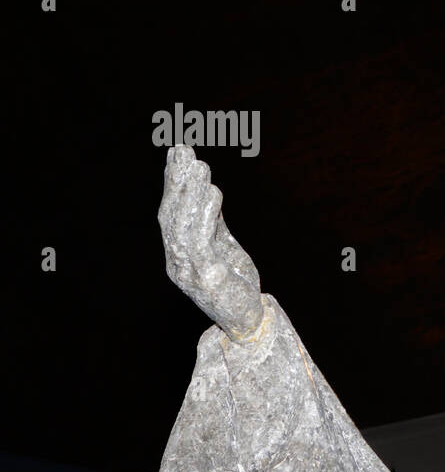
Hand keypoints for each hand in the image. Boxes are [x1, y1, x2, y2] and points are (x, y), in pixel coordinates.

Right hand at [158, 145, 263, 339]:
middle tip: (182, 150)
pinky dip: (205, 215)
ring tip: (200, 166)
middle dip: (176, 181)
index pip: (171, 212)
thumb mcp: (223, 248)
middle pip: (171, 215)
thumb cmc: (234, 284)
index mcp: (179, 254)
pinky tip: (213, 194)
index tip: (176, 152)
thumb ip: (213, 223)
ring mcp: (190, 271)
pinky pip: (202, 242)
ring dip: (190, 193)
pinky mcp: (208, 278)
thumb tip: (207, 190)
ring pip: (182, 226)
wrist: (247, 322)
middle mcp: (177, 261)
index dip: (172, 182)